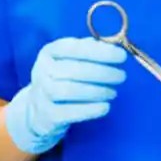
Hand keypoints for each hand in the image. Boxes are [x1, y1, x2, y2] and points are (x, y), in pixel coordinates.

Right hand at [4, 37, 126, 154]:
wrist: (38, 109)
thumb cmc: (62, 78)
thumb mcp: (70, 60)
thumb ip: (90, 50)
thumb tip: (115, 45)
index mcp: (49, 52)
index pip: (74, 47)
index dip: (100, 51)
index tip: (121, 56)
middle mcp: (42, 70)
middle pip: (75, 69)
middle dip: (103, 72)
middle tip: (122, 76)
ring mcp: (42, 93)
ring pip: (71, 90)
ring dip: (98, 91)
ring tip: (113, 92)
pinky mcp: (48, 115)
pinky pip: (71, 112)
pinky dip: (91, 109)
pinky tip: (106, 107)